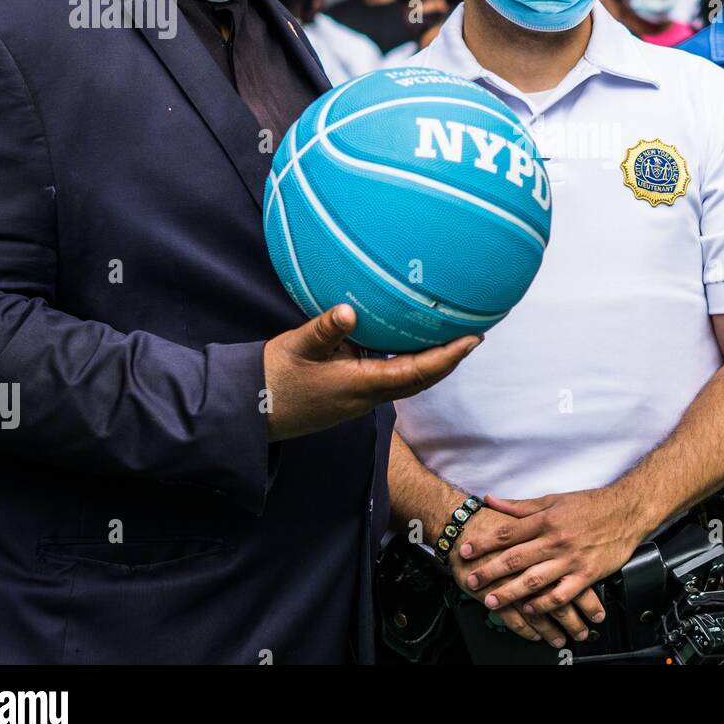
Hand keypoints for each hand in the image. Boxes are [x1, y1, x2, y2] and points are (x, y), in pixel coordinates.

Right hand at [263, 304, 479, 440]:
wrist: (250, 413)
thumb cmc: (272, 379)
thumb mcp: (296, 347)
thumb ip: (325, 330)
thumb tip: (350, 310)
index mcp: (361, 385)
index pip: (417, 371)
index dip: (448, 356)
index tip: (473, 339)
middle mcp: (368, 396)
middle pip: (422, 379)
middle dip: (449, 359)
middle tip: (473, 334)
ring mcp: (361, 399)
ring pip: (408, 381)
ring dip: (432, 362)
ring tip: (450, 337)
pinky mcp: (351, 397)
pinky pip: (391, 379)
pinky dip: (409, 363)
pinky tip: (409, 344)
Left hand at [458, 488, 642, 631]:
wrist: (627, 510)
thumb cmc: (590, 505)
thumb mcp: (554, 499)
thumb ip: (521, 505)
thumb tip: (491, 500)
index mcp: (546, 519)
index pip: (507, 531)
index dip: (483, 542)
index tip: (465, 550)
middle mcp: (555, 539)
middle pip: (515, 558)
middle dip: (489, 571)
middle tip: (471, 580)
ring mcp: (571, 558)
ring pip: (534, 579)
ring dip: (510, 592)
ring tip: (491, 600)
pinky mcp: (586, 574)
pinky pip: (561, 593)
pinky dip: (544, 604)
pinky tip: (530, 610)